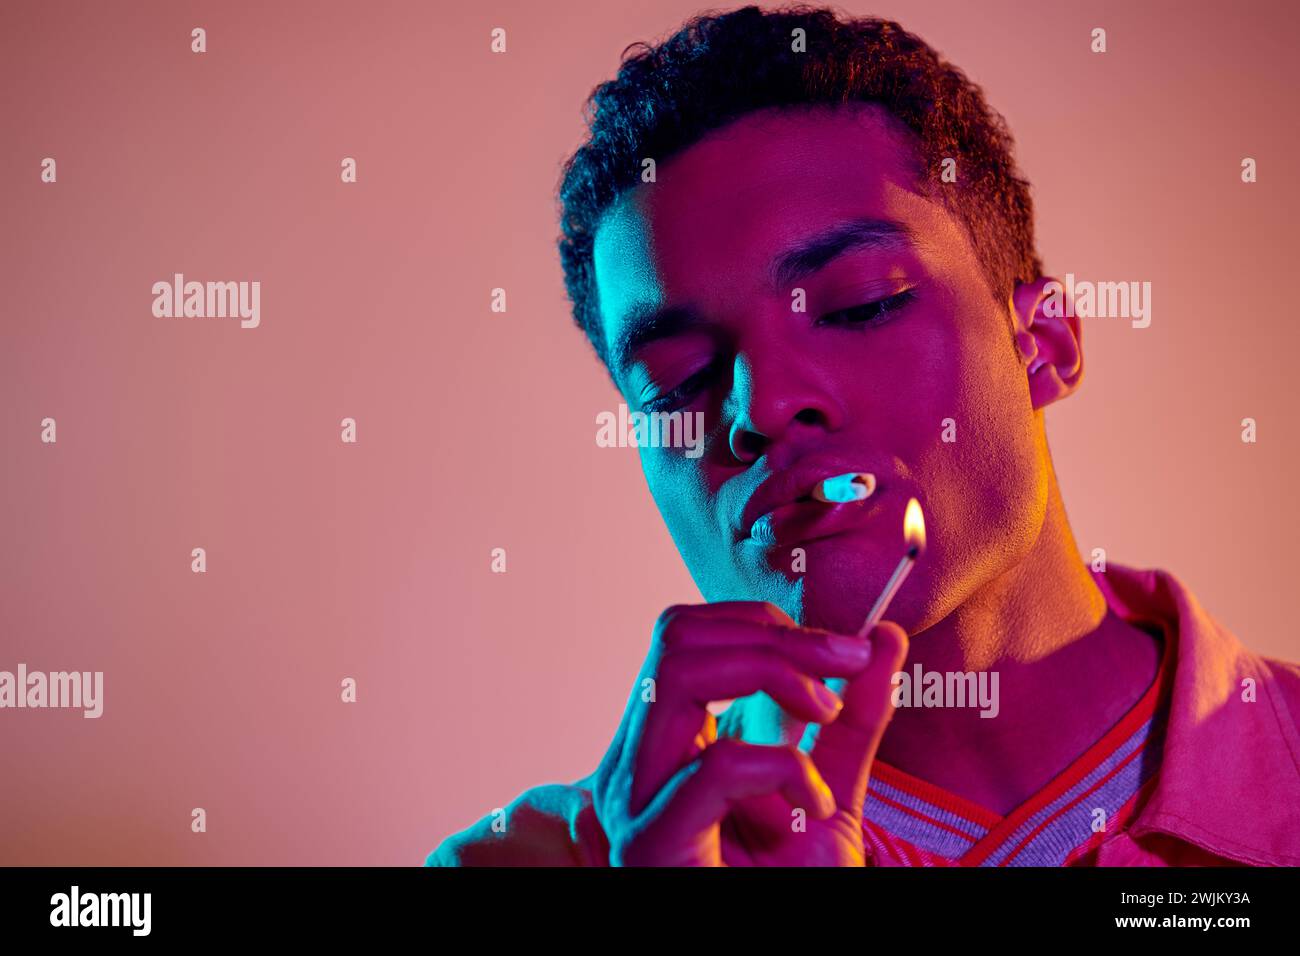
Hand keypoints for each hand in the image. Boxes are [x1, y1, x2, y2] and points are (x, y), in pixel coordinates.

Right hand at [590, 600, 907, 864]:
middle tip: (842, 663)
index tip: (840, 649)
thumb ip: (850, 718)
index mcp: (667, 741)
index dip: (763, 623)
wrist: (781, 950)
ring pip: (677, 676)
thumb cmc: (783, 888)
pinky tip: (808, 805)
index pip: (686, 634)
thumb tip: (882, 639)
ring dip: (770, 675)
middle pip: (677, 639)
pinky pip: (714, 767)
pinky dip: (781, 769)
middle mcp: (637, 761)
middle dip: (774, 637)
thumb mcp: (828, 790)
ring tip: (823, 714)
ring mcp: (635, 800)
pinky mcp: (650, 844)